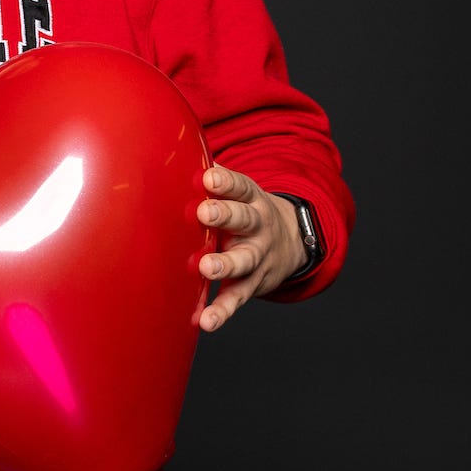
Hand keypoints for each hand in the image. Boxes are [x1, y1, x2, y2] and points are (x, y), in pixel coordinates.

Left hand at [195, 166, 305, 331]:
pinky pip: (237, 298)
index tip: (209, 178)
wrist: (293, 241)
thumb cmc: (245, 210)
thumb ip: (214, 177)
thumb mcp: (239, 191)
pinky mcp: (253, 283)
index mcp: (251, 199)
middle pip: (244, 220)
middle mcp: (258, 227)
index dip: (225, 182)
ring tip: (207, 267)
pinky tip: (206, 321)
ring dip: (225, 264)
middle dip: (225, 216)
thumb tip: (177, 148)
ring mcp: (258, 256)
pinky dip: (222, 311)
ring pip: (244, 261)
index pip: (240, 187)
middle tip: (204, 213)